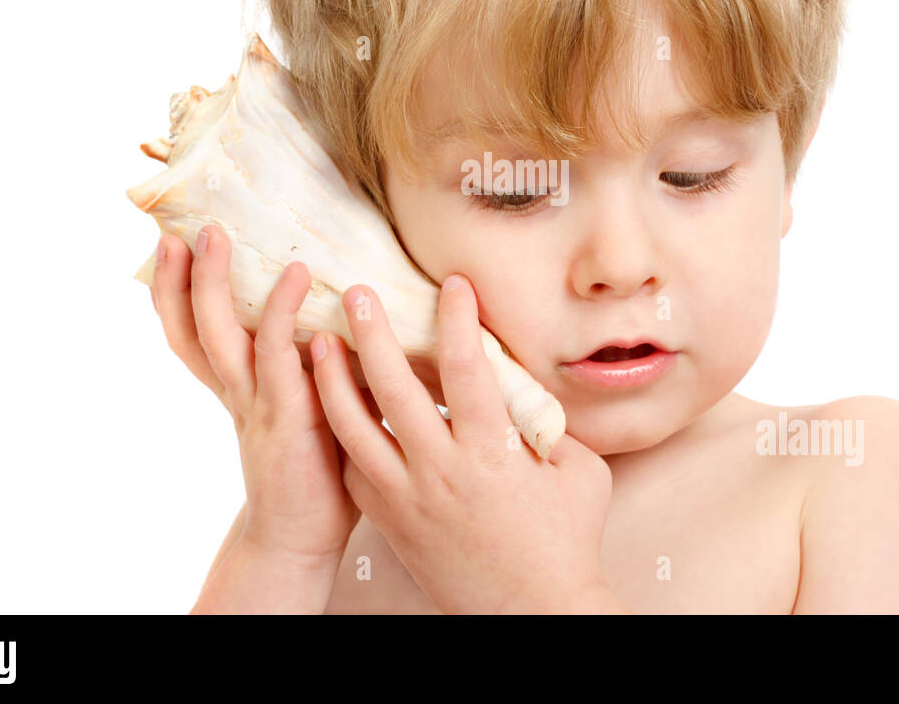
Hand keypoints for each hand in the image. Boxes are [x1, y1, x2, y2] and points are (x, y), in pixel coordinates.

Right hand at [150, 224, 358, 565]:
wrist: (305, 535)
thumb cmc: (319, 465)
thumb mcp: (312, 402)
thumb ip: (319, 363)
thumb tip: (351, 310)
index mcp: (238, 387)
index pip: (192, 334)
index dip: (175, 293)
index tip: (170, 246)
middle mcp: (236, 390)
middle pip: (192, 327)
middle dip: (180, 278)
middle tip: (180, 229)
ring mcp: (254, 402)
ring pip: (220, 335)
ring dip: (215, 285)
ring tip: (216, 237)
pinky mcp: (284, 414)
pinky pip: (278, 357)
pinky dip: (282, 314)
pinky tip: (296, 278)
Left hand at [309, 273, 619, 613]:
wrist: (530, 614)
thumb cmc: (566, 542)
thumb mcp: (579, 473)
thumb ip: (549, 425)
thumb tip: (528, 385)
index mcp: (493, 453)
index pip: (468, 369)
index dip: (458, 319)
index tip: (452, 284)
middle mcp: (443, 471)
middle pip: (393, 388)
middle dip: (371, 333)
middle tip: (356, 293)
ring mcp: (409, 499)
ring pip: (354, 429)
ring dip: (333, 380)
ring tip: (318, 342)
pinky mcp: (390, 522)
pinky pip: (354, 470)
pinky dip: (341, 434)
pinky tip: (334, 406)